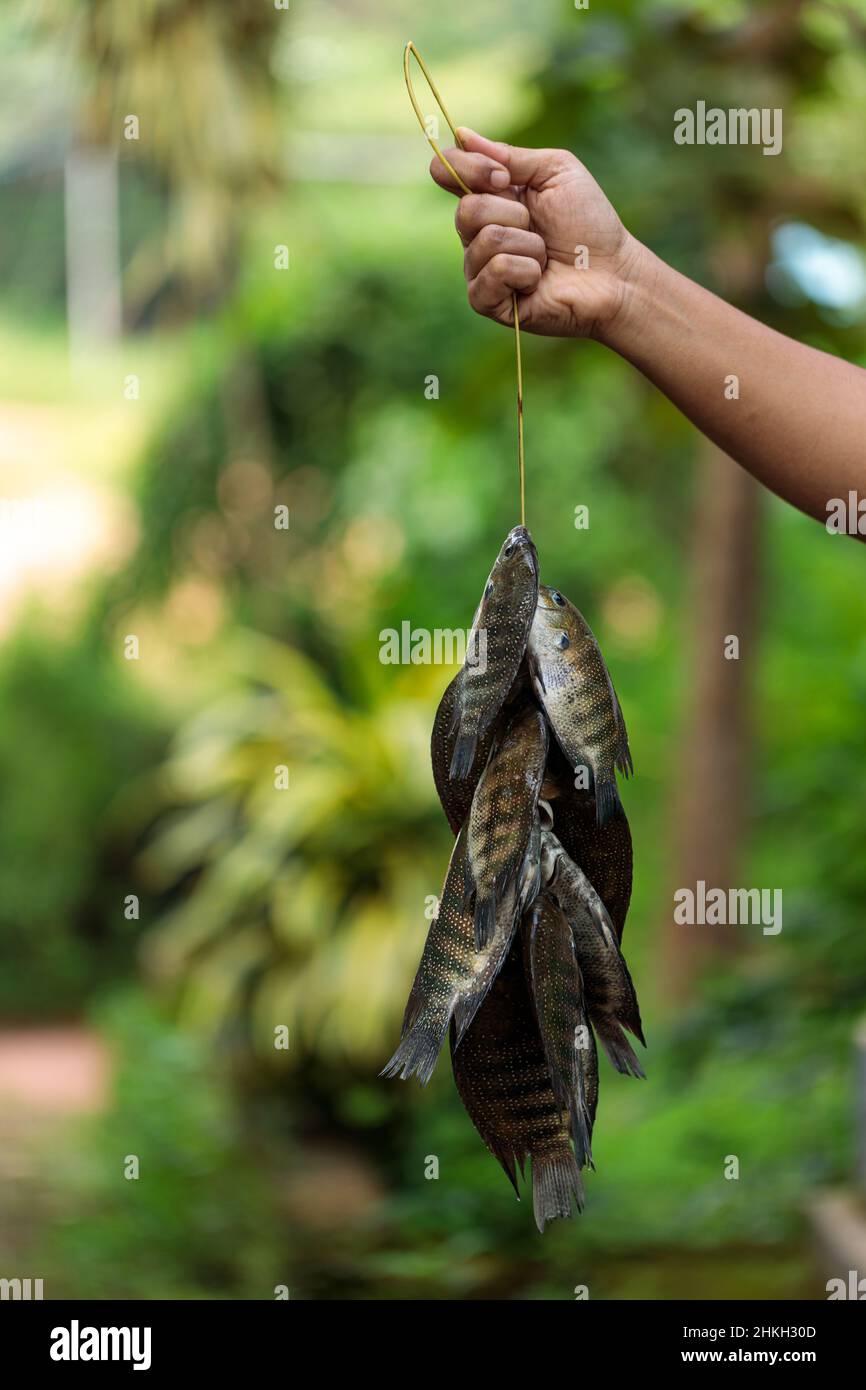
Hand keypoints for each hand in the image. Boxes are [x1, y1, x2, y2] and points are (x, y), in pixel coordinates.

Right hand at [429, 128, 643, 339]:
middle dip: (513, 213)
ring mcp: (480, 269)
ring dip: (528, 244)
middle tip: (539, 226)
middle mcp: (477, 233)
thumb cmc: (588, 222)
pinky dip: (526, 270)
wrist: (613, 271)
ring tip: (545, 256)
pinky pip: (495, 273)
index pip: (446, 172)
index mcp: (489, 198)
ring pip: (486, 240)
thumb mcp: (555, 172)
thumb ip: (510, 156)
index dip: (467, 168)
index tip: (504, 177)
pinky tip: (538, 280)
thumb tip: (461, 135)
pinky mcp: (488, 302)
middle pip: (466, 210)